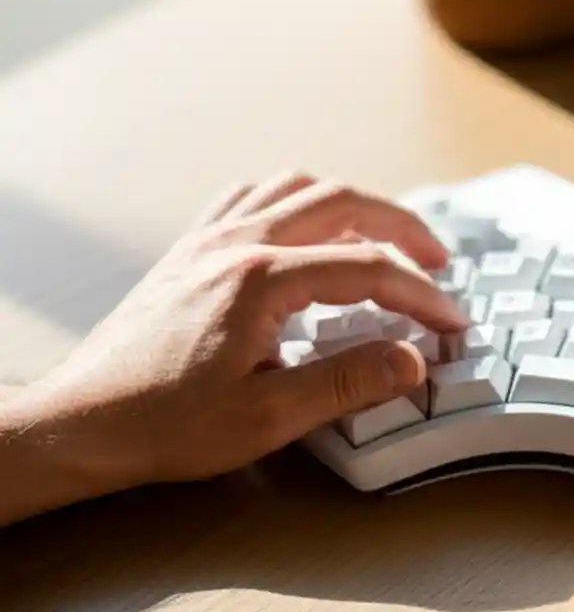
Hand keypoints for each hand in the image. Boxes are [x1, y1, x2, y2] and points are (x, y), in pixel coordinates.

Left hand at [0, 173, 467, 523]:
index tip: (451, 322)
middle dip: (402, 229)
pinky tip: (310, 224)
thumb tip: (411, 361)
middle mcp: (236, 242)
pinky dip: (299, 199)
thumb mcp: (266, 417)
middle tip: (438, 262)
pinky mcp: (193, 249)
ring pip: (301, 188)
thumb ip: (347, 384)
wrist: (84, 421)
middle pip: (344, 204)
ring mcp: (210, 239)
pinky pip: (255, 195)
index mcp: (259, 279)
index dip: (421, 295)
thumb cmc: (164, 422)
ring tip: (387, 236)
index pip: (367, 269)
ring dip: (356, 205)